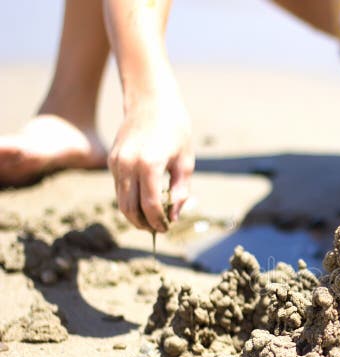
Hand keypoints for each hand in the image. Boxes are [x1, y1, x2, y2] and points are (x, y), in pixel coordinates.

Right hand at [108, 87, 193, 231]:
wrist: (152, 102)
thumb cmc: (175, 131)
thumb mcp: (185, 162)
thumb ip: (180, 192)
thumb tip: (173, 218)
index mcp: (149, 165)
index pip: (151, 206)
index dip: (159, 222)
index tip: (167, 228)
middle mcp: (128, 165)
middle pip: (129, 209)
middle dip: (144, 224)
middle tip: (158, 229)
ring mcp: (116, 162)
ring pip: (120, 201)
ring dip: (134, 215)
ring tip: (150, 220)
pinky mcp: (111, 160)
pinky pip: (119, 188)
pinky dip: (129, 200)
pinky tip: (143, 202)